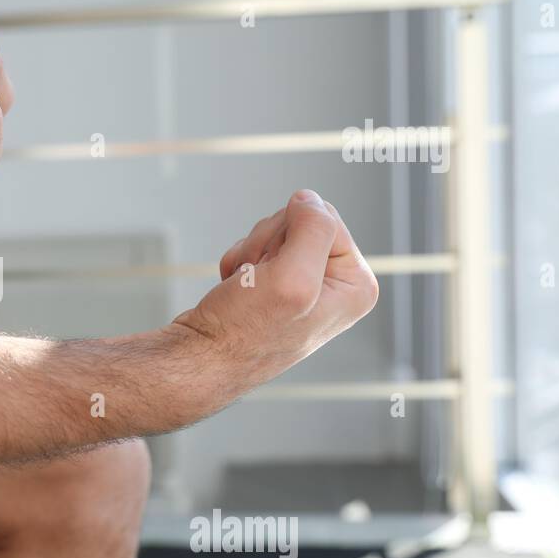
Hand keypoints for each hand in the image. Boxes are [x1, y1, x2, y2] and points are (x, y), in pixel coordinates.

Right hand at [173, 189, 379, 383]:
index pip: (325, 217)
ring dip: (250, 253)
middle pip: (301, 222)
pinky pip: (257, 248)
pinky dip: (238, 263)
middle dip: (268, 242)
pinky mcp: (275, 286)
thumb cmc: (245, 332)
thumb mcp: (291, 277)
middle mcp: (335, 286)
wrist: (202, 358)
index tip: (274, 269)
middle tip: (256, 278)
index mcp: (356, 285)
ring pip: (276, 233)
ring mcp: (304, 286)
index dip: (289, 233)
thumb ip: (313, 229)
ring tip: (245, 287)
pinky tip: (236, 288)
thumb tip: (308, 199)